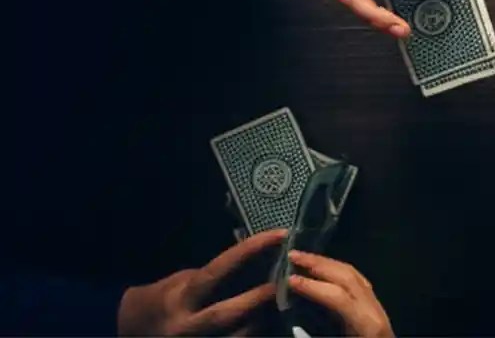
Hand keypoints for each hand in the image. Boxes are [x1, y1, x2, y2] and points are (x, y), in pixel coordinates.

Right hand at [117, 229, 284, 335]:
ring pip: (240, 336)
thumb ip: (217, 277)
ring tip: (287, 304)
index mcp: (182, 298)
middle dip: (262, 297)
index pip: (219, 270)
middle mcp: (187, 326)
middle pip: (230, 312)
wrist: (134, 330)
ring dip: (266, 321)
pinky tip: (274, 324)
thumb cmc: (167, 299)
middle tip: (291, 281)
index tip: (279, 235)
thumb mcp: (186, 281)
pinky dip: (259, 334)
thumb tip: (260, 261)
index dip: (250, 250)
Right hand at [286, 251, 392, 337]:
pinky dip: (339, 272)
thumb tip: (294, 322)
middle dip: (320, 264)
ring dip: (328, 264)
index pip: (339, 296)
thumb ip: (315, 334)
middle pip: (348, 277)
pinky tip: (324, 271)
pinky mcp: (375, 311)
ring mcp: (378, 308)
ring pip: (355, 276)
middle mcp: (375, 311)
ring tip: (304, 258)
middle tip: (293, 255)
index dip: (313, 286)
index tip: (289, 279)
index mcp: (367, 325)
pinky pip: (358, 283)